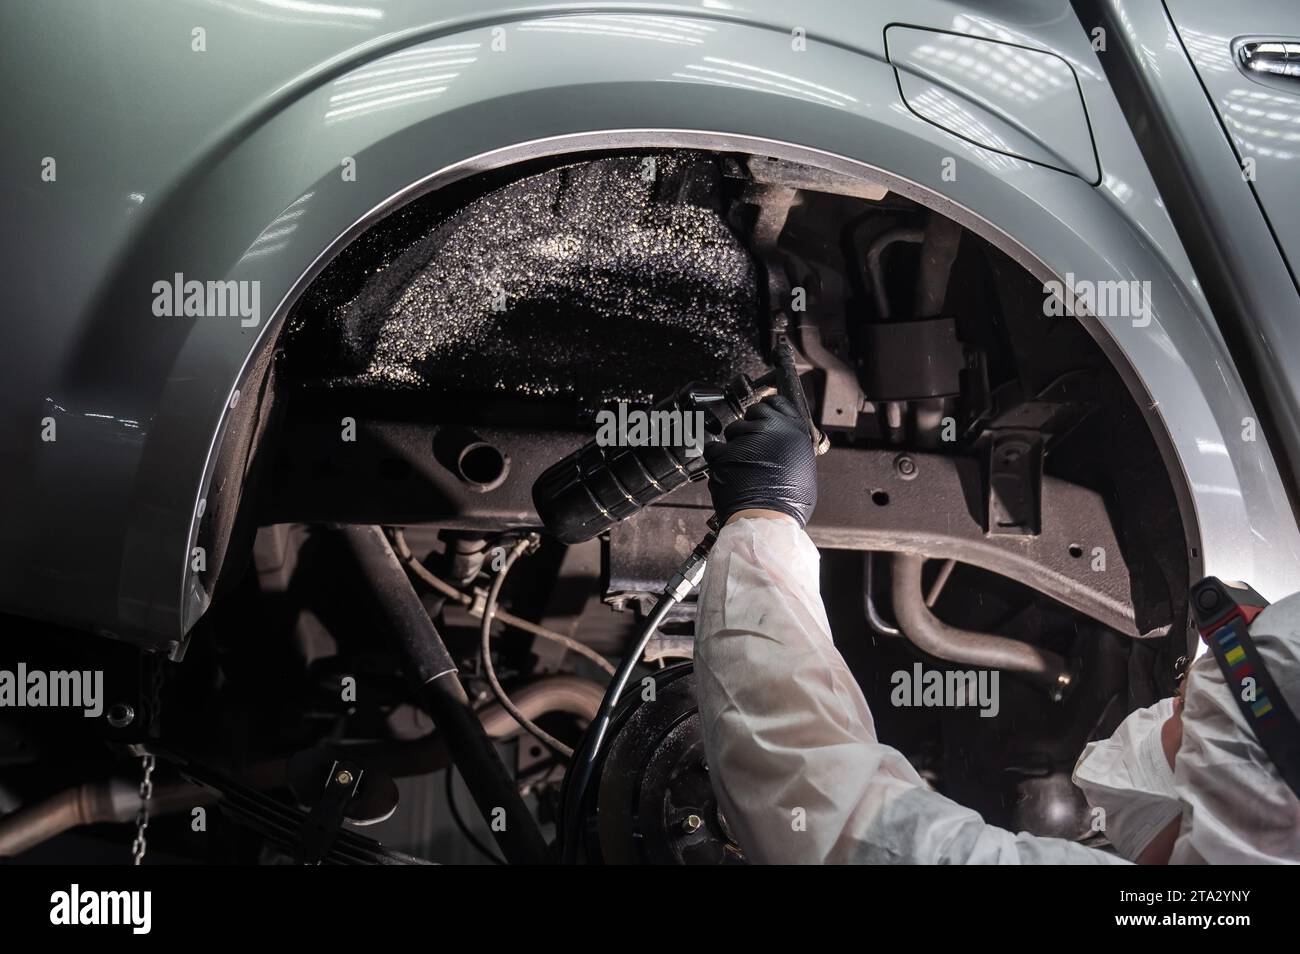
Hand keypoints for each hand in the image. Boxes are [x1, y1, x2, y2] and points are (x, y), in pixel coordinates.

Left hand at [704, 395, 817, 526]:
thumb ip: (792, 448)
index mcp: (794, 432)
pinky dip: (717, 458)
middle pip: (754, 412)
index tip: (763, 417)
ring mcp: (748, 439)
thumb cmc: (787, 504)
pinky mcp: (726, 451)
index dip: (768, 409)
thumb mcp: (803, 469)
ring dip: (734, 445)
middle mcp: (772, 429)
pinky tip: (728, 472)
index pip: (778, 403)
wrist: (767, 520)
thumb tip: (784, 442)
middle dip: (750, 427)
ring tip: (743, 468)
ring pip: (733, 429)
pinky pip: (714, 447)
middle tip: (752, 448)